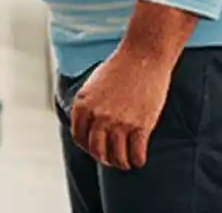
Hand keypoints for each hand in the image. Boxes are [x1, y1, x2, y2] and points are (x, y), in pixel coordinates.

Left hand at [70, 47, 170, 169]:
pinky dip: (137, 160)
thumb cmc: (118, 68)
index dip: (86, 147)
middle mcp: (98, 116)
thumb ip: (88, 105)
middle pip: (96, 150)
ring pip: (117, 156)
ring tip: (125, 163)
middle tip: (110, 160)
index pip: (79, 137)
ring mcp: (119, 122)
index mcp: (82, 105)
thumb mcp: (92, 85)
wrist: (142, 57)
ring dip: (121, 163)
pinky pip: (136, 153)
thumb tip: (89, 126)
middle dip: (103, 158)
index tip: (94, 149)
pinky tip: (138, 159)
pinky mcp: (140, 125)